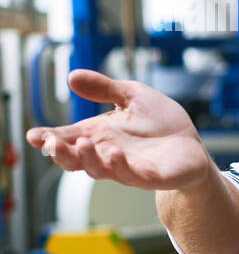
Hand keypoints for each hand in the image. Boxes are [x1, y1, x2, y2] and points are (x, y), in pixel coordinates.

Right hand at [25, 70, 211, 190]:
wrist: (191, 144)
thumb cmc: (159, 122)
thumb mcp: (131, 96)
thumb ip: (104, 89)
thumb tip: (72, 76)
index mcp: (98, 135)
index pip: (66, 139)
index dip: (47, 139)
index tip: (33, 136)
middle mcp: (107, 154)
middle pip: (76, 160)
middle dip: (61, 153)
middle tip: (51, 143)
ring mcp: (129, 168)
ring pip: (101, 170)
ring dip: (89, 159)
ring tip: (84, 144)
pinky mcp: (153, 177)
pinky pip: (135, 176)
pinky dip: (123, 168)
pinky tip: (116, 155)